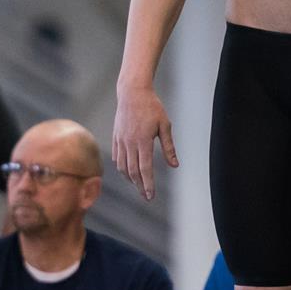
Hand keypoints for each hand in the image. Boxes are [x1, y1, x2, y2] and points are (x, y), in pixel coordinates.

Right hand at [112, 83, 176, 200]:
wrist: (132, 92)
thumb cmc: (152, 107)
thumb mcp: (165, 125)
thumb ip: (169, 147)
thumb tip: (175, 165)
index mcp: (143, 141)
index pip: (145, 168)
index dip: (148, 184)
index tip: (151, 196)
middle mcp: (129, 143)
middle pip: (133, 171)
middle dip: (139, 186)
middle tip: (146, 197)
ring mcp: (120, 140)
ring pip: (122, 166)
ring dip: (130, 179)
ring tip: (138, 185)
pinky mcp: (115, 137)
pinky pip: (116, 156)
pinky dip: (121, 167)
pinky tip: (127, 171)